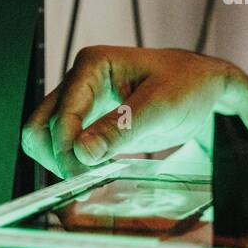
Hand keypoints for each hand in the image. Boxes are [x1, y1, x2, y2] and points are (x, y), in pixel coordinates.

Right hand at [21, 46, 247, 178]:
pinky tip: (96, 176)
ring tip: (91, 181)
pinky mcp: (92, 122)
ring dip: (60, 163)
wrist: (205, 86)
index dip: (67, 147)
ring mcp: (83, 102)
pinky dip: (74, 163)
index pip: (61, 113)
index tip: (83, 173)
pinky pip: (68, 146)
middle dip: (55, 157)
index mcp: (93, 65)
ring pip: (47, 138)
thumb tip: (82, 152)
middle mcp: (81, 81)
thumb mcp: (160, 105)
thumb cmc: (188, 83)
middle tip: (82, 182)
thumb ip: (121, 127)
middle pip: (41, 126)